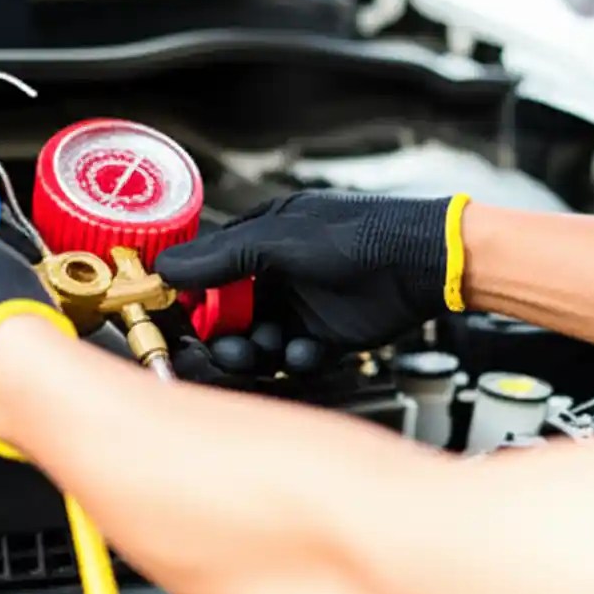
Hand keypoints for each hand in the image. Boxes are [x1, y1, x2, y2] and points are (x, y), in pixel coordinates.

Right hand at [154, 191, 469, 348]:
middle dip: (225, 335)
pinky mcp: (325, 336)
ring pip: (258, 342)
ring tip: (269, 350)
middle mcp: (275, 275)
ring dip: (257, 351)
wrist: (426, 262)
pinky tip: (303, 352)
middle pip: (230, 316)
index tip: (184, 320)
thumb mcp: (279, 240)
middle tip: (229, 347)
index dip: (194, 299)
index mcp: (259, 241)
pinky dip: (294, 360)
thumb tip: (167, 267)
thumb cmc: (360, 234)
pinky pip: (293, 358)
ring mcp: (300, 306)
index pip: (208, 274)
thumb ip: (220, 257)